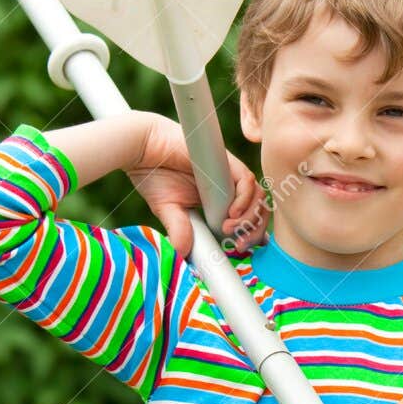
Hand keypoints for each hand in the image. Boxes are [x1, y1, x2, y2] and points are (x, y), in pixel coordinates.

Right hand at [127, 110, 268, 257]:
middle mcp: (229, 187)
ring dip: (249, 218)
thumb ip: (180, 230)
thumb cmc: (154, 175)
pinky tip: (231, 213)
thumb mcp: (168, 211)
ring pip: (257, 197)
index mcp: (219, 200)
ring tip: (228, 228)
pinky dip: (244, 199)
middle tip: (240, 245)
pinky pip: (247, 181)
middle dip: (255, 231)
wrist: (144, 150)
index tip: (241, 250)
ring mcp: (229, 174)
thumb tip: (182, 253)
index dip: (251, 235)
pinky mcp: (226, 162)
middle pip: (259, 210)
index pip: (248, 219)